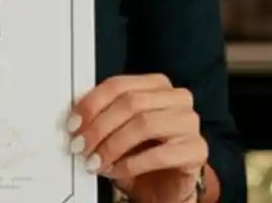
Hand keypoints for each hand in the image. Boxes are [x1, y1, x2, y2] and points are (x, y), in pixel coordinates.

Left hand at [67, 74, 207, 202]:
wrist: (167, 186)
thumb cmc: (142, 154)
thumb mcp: (118, 130)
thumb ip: (102, 116)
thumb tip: (76, 117)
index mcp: (157, 85)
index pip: (119, 85)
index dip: (92, 104)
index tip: (74, 123)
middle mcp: (177, 98)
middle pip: (131, 103)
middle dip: (99, 127)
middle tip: (81, 146)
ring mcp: (190, 122)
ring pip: (144, 125)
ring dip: (112, 146)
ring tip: (96, 162)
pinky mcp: (197, 149)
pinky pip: (159, 154)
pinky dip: (131, 165)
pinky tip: (116, 172)